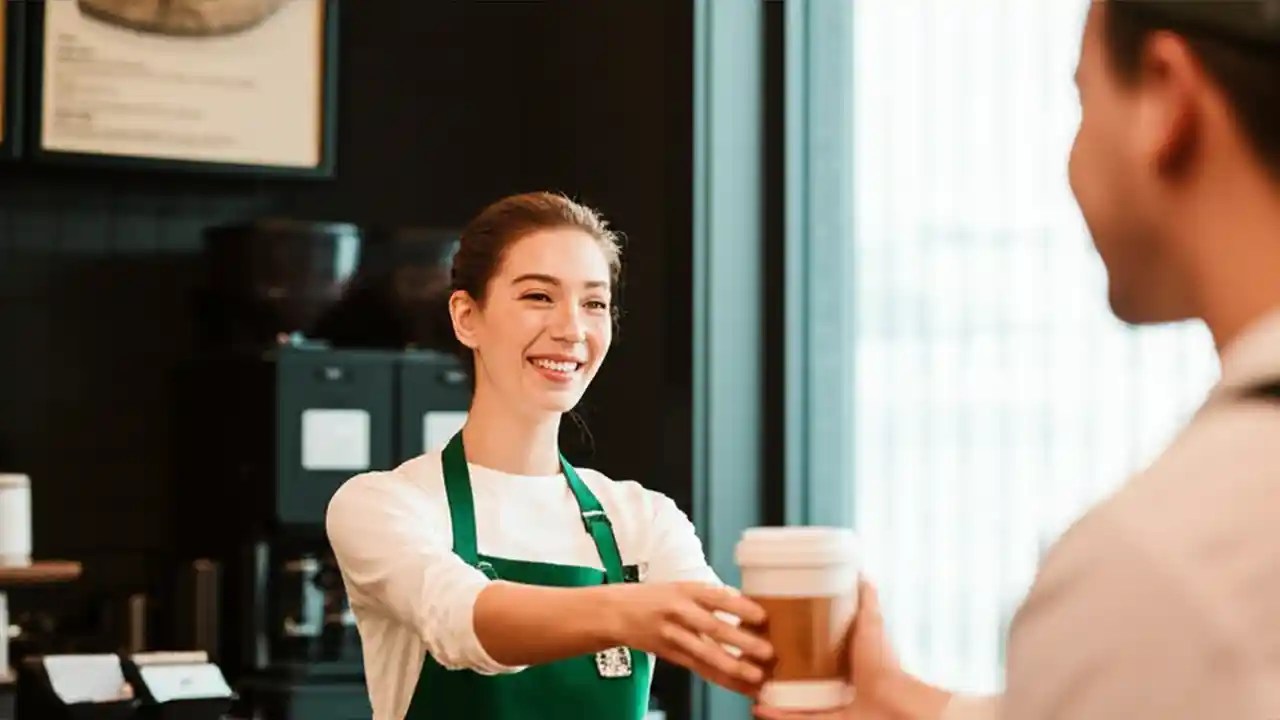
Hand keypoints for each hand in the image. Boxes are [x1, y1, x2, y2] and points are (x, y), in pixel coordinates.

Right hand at [605, 581, 772, 695]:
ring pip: (705, 653)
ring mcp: (672, 635)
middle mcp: (678, 611)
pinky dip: (720, 678)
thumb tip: (746, 605)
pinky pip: (698, 668)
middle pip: (713, 628)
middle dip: (742, 641)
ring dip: (733, 666)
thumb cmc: (653, 598)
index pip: (716, 597)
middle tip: (767, 651)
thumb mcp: (679, 587)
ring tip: (755, 675)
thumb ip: (708, 598)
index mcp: (685, 590)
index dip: (739, 606)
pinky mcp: (669, 654)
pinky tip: (738, 685)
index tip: (762, 616)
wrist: (614, 612)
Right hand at [753, 580, 951, 719]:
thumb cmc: (884, 665)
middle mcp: (837, 685)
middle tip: (756, 659)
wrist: (894, 703)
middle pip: (799, 676)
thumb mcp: (872, 623)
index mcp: (845, 660)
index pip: (813, 650)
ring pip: (792, 700)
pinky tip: (758, 707)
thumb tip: (860, 573)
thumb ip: (866, 600)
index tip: (770, 630)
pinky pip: (795, 719)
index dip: (791, 642)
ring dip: (770, 694)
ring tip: (751, 683)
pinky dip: (776, 715)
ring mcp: (830, 705)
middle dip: (776, 670)